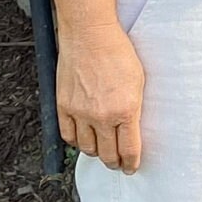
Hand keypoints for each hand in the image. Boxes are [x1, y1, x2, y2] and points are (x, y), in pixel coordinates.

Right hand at [59, 22, 146, 171]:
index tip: (131, 167)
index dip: (131, 163)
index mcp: (125, 110)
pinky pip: (68, 135)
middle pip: (107, 154)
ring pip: (87, 148)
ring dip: (96, 152)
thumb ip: (134, 108)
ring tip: (101, 150)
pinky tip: (83, 138)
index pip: (129, 150)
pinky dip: (76, 141)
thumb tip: (133, 129)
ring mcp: (80, 112)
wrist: (90, 34)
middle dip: (114, 162)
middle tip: (118, 164)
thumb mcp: (138, 81)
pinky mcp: (63, 106)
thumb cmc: (118, 52)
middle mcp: (102, 116)